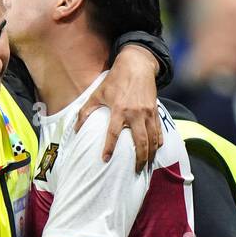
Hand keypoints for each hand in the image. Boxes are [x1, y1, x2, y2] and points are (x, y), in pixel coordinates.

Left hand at [78, 45, 160, 170]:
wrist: (137, 65)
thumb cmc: (114, 80)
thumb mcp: (97, 94)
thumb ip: (86, 112)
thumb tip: (76, 130)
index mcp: (119, 109)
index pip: (113, 133)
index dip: (109, 147)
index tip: (105, 160)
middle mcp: (135, 113)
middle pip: (140, 142)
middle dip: (139, 159)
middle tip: (135, 171)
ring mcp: (148, 113)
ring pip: (152, 139)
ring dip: (150, 155)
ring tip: (146, 167)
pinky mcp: (155, 111)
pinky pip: (159, 131)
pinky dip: (158, 143)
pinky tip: (155, 152)